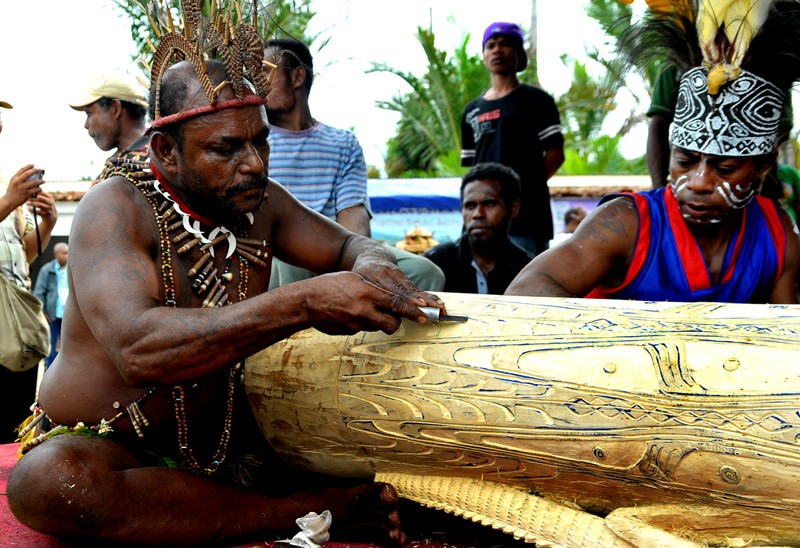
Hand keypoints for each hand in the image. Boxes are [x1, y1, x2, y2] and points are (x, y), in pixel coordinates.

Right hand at [4, 164, 42, 208]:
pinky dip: (39, 189)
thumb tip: (30, 173)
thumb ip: (19, 178)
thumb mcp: (13, 183)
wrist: (9, 201)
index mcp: (14, 178)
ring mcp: (22, 188)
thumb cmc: (13, 191)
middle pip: (28, 174)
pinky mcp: (27, 194)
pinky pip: (36, 190)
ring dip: (40, 181)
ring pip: (34, 182)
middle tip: (40, 169)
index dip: (28, 166)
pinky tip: (40, 189)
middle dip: (35, 171)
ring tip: (43, 180)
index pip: (22, 170)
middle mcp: (18, 182)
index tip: (33, 164)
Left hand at [27, 191, 56, 223]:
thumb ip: (40, 195)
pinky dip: (32, 210)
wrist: (51, 216)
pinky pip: (38, 212)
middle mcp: (50, 202)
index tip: (27, 192)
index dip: (34, 192)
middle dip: (33, 198)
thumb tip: (29, 188)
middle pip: (40, 198)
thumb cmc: (45, 205)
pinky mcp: (46, 214)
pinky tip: (28, 208)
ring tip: (26, 203)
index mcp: (50, 197)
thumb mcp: (45, 199)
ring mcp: (49, 208)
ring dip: (32, 203)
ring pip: (39, 205)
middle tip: (26, 198)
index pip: (41, 192)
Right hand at [305, 271, 438, 335]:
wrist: (306, 301)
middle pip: (392, 325)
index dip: (412, 311)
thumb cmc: (330, 285)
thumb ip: (374, 290)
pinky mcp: (348, 332)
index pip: (397, 304)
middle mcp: (364, 310)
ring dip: (377, 321)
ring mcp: (356, 323)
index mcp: (368, 293)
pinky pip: (362, 329)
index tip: (423, 316)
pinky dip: (361, 322)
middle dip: (396, 322)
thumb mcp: (354, 279)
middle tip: (394, 317)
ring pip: (377, 327)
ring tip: (364, 309)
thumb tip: (390, 301)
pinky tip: (348, 313)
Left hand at [350, 255, 445, 314]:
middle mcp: (389, 274)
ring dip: (429, 298)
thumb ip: (364, 296)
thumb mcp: (357, 282)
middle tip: (434, 308)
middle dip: (422, 300)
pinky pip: (416, 288)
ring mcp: (399, 275)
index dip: (407, 298)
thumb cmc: (362, 275)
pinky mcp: (405, 278)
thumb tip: (371, 316)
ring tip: (440, 306)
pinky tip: (438, 302)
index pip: (393, 289)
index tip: (419, 305)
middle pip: (407, 289)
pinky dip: (428, 296)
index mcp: (375, 276)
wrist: (372, 255)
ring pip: (414, 288)